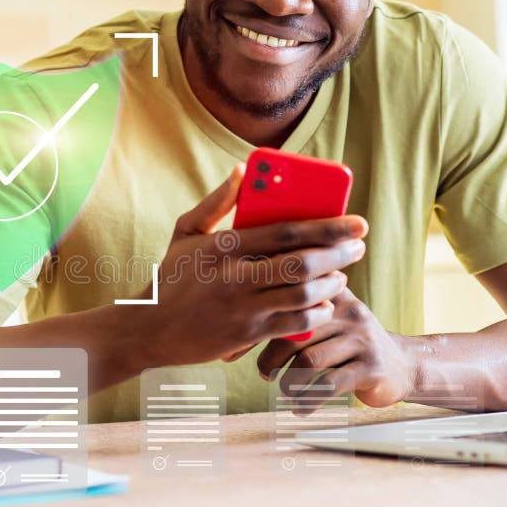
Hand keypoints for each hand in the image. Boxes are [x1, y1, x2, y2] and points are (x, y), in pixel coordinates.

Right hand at [126, 164, 368, 368]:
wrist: (147, 328)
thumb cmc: (170, 277)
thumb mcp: (185, 232)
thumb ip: (215, 202)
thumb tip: (241, 170)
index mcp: (223, 245)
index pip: (286, 231)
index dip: (328, 226)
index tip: (356, 222)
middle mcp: (234, 276)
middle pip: (301, 263)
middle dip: (340, 253)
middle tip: (358, 246)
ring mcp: (241, 308)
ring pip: (302, 295)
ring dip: (331, 285)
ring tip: (342, 275)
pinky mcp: (245, 335)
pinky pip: (294, 325)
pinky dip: (317, 314)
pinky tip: (324, 306)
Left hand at [257, 288, 417, 411]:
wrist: (405, 365)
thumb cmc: (351, 344)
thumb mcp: (331, 319)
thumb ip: (296, 314)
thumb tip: (244, 328)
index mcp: (333, 295)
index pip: (290, 302)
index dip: (263, 324)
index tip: (246, 343)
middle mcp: (348, 312)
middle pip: (295, 333)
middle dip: (271, 358)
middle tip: (265, 373)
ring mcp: (362, 339)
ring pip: (309, 362)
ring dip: (289, 383)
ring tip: (285, 391)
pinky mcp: (370, 368)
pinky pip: (328, 385)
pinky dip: (308, 400)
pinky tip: (301, 408)